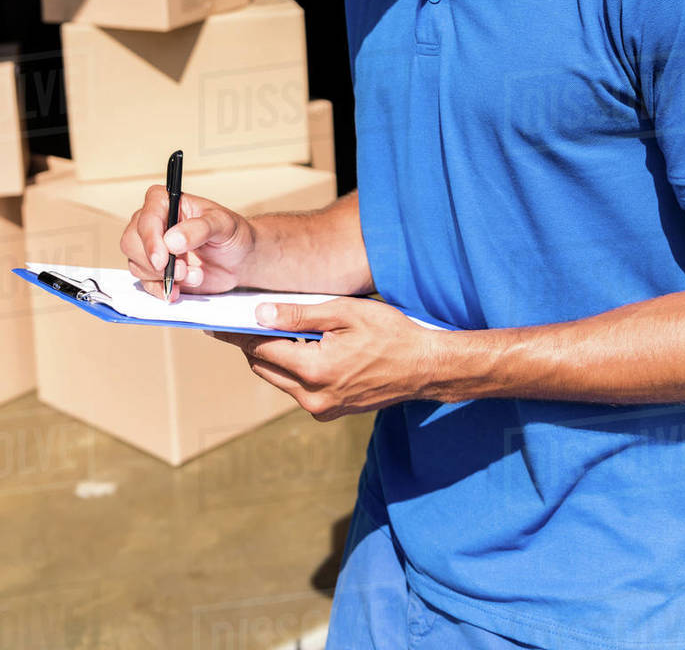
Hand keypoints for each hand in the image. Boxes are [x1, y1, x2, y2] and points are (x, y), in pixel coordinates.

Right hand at [120, 184, 256, 301]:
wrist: (239, 259)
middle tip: (183, 270)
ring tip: (194, 275)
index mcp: (165, 202)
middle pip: (131, 242)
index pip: (146, 217)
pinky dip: (161, 289)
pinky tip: (178, 290)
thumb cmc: (231, 233)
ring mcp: (151, 247)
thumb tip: (171, 241)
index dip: (150, 239)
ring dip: (164, 277)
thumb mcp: (223, 224)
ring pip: (136, 264)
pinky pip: (144, 282)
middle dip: (155, 263)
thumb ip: (199, 228)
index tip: (163, 259)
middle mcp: (153, 223)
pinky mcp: (155, 270)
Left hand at [208, 297, 446, 420]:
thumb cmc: (390, 334)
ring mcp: (321, 409)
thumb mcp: (345, 313)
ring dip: (275, 356)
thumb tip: (260, 315)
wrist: (424, 368)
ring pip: (280, 379)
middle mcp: (313, 398)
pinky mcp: (330, 412)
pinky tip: (306, 347)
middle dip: (254, 344)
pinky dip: (294, 368)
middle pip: (265, 367)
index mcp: (315, 371)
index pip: (261, 350)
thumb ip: (300, 315)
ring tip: (278, 329)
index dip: (239, 334)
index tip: (219, 324)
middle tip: (246, 321)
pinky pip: (299, 389)